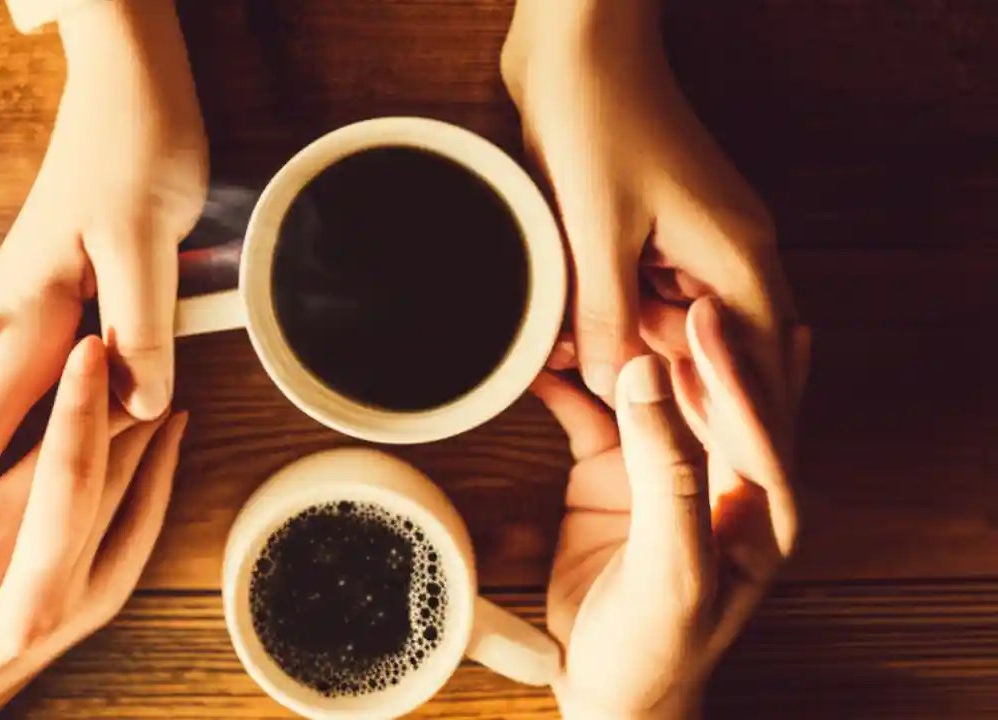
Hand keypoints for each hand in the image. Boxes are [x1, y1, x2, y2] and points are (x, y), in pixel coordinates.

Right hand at [0, 0, 206, 509]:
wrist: (130, 92)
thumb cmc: (133, 152)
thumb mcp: (145, 247)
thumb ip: (138, 340)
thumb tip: (139, 411)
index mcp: (17, 324)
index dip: (2, 496)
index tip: (75, 497)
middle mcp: (9, 327)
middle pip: (3, 446)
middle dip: (59, 469)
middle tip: (138, 446)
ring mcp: (28, 315)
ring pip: (39, 413)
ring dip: (91, 427)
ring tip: (153, 407)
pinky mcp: (57, 304)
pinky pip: (64, 376)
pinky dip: (103, 391)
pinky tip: (147, 380)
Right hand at [0, 254, 188, 719]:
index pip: (25, 475)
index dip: (65, 407)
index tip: (85, 344)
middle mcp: (20, 597)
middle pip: (79, 488)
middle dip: (106, 410)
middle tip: (122, 346)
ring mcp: (71, 608)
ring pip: (119, 499)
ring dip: (139, 428)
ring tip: (145, 365)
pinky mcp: (107, 605)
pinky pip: (145, 526)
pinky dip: (162, 469)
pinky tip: (169, 422)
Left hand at [502, 0, 796, 410]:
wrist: (573, 44)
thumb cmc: (596, 121)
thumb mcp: (595, 233)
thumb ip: (606, 320)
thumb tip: (613, 388)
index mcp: (740, 258)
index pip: (759, 369)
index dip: (740, 427)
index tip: (723, 482)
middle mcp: (729, 256)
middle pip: (712, 356)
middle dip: (658, 382)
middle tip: (611, 407)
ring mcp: (691, 244)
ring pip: (666, 328)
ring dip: (619, 346)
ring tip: (565, 350)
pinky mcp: (652, 234)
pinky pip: (636, 295)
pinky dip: (603, 313)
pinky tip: (558, 323)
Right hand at [529, 298, 805, 718]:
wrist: (605, 687)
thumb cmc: (658, 648)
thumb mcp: (672, 567)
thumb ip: (667, 474)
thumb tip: (644, 375)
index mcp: (762, 501)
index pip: (760, 415)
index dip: (733, 362)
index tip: (704, 309)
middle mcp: (719, 472)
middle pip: (707, 385)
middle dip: (678, 334)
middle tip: (648, 282)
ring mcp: (662, 465)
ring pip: (646, 386)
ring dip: (619, 344)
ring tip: (591, 295)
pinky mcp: (611, 468)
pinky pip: (590, 408)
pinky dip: (565, 378)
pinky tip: (542, 347)